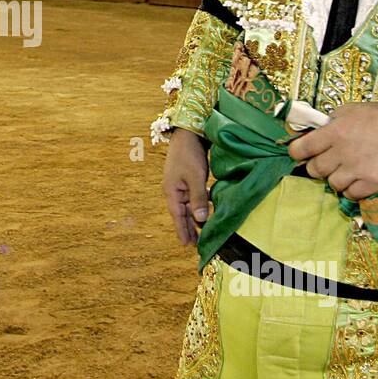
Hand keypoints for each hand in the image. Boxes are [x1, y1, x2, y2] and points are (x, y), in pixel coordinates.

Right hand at [162, 127, 211, 245]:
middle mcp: (174, 190)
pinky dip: (198, 207)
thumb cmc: (190, 154)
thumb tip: (200, 220)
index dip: (182, 231)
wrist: (188, 133)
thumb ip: (198, 199)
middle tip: (195, 245)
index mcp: (171, 191)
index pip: (177, 216)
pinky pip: (192, 198)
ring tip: (201, 232)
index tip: (186, 245)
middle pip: (181, 213)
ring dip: (194, 219)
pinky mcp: (188, 179)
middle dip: (188, 228)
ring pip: (187, 206)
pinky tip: (206, 212)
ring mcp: (180, 185)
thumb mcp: (195, 177)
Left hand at [287, 101, 377, 200]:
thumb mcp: (352, 110)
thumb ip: (331, 122)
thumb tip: (313, 132)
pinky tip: (359, 178)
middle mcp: (342, 152)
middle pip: (314, 169)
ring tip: (348, 169)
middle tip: (331, 160)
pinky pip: (350, 194)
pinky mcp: (372, 183)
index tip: (301, 153)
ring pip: (332, 184)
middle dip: (319, 165)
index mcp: (334, 131)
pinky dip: (352, 189)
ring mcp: (357, 170)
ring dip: (337, 178)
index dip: (298, 152)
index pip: (301, 148)